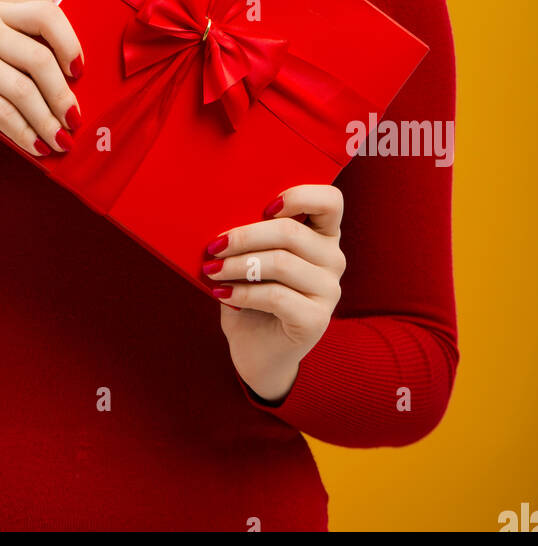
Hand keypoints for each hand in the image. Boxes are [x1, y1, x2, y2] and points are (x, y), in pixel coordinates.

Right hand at [0, 0, 83, 171]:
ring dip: (47, 121)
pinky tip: (37, 147)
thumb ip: (40, 65)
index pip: (45, 14)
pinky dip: (25, 133)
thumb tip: (87, 88)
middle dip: (62, 95)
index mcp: (1, 15)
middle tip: (74, 122)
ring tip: (61, 141)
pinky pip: (3, 112)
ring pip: (22, 89)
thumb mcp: (15, 71)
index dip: (69, 43)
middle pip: (38, 58)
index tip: (80, 73)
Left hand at [202, 184, 345, 401]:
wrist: (256, 351)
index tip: (264, 207)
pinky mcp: (316, 320)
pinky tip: (222, 294)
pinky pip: (276, 296)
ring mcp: (329, 291)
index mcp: (322, 234)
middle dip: (244, 236)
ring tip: (212, 270)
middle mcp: (333, 259)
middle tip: (213, 246)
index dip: (299, 195)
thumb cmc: (251, 294)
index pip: (330, 200)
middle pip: (291, 232)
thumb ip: (250, 234)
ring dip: (238, 265)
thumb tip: (220, 213)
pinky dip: (243, 292)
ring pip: (281, 262)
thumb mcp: (252, 257)